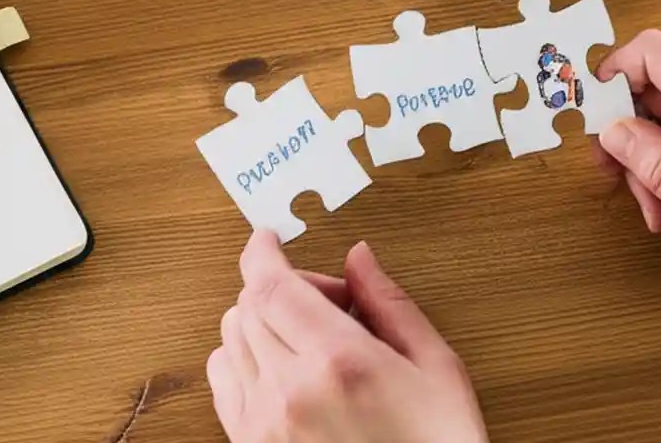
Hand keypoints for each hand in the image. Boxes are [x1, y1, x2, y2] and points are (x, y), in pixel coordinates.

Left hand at [207, 232, 487, 442]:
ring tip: (312, 342)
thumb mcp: (436, 371)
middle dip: (285, 287)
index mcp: (340, 363)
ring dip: (263, 322)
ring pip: (231, 339)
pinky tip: (285, 369)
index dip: (262, 252)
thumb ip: (390, 305)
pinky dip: (244, 359)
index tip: (269, 237)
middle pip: (249, 306)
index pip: (270, 285)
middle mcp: (290, 393)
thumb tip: (359, 258)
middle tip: (333, 302)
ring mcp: (264, 426)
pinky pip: (223, 381)